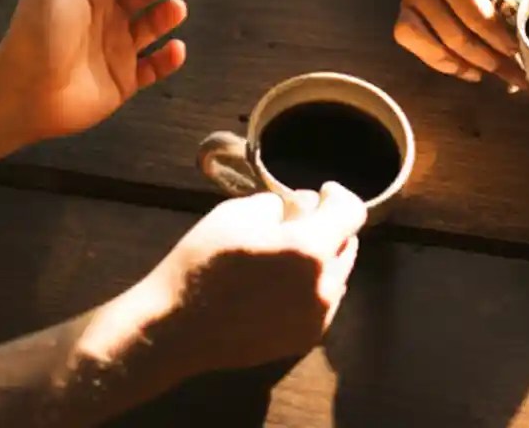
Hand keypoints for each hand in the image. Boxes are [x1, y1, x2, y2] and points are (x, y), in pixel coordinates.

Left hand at [0, 0, 188, 138]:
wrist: (26, 90)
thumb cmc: (40, 30)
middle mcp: (105, 17)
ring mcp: (115, 50)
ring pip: (151, 27)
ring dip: (167, 15)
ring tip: (177, 9)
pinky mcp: (123, 81)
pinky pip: (153, 69)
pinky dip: (168, 60)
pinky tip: (176, 48)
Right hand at [141, 184, 366, 374]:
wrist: (176, 327)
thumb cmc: (203, 263)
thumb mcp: (237, 212)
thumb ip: (280, 204)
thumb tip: (302, 209)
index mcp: (310, 248)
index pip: (352, 212)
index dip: (338, 196)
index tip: (323, 192)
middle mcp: (324, 286)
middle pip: (347, 243)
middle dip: (329, 227)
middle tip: (298, 221)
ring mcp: (318, 316)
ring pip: (338, 275)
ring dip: (322, 258)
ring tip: (284, 255)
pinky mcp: (306, 338)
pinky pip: (324, 302)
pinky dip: (312, 286)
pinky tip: (279, 284)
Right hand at [395, 0, 528, 86]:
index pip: (473, 13)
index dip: (497, 37)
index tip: (517, 50)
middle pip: (454, 34)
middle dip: (486, 57)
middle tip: (510, 70)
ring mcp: (406, 4)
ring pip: (435, 46)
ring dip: (466, 64)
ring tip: (490, 71)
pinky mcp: (402, 22)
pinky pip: (421, 53)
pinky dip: (443, 64)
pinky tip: (466, 69)